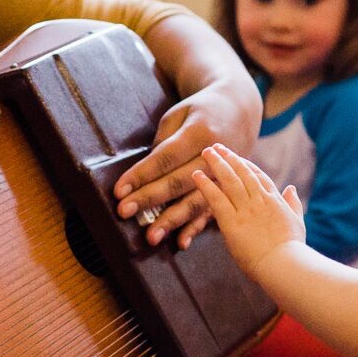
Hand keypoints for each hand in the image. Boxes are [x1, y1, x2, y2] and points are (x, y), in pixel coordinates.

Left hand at [115, 81, 258, 248]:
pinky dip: (196, 228)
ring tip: (151, 237)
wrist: (238, 113)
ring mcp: (224, 176)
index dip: (142, 175)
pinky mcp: (227, 189)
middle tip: (124, 212)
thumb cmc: (198, 113)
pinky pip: (210, 212)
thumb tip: (146, 175)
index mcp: (201, 133)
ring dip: (172, 220)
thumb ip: (164, 143)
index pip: (166, 157)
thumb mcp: (179, 115)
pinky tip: (180, 243)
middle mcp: (214, 158)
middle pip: (178, 182)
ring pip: (195, 201)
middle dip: (149, 199)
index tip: (119, 191)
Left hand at [190, 144, 305, 269]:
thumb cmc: (292, 249)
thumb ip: (293, 203)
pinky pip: (216, 199)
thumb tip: (291, 188)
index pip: (258, 176)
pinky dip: (206, 185)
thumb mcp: (297, 221)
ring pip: (229, 180)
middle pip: (242, 172)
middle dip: (229, 157)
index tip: (236, 156)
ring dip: (217, 164)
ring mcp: (246, 209)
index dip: (246, 164)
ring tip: (206, 152)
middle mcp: (260, 200)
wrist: (285, 264)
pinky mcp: (232, 222)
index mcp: (275, 201)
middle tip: (216, 146)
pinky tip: (196, 175)